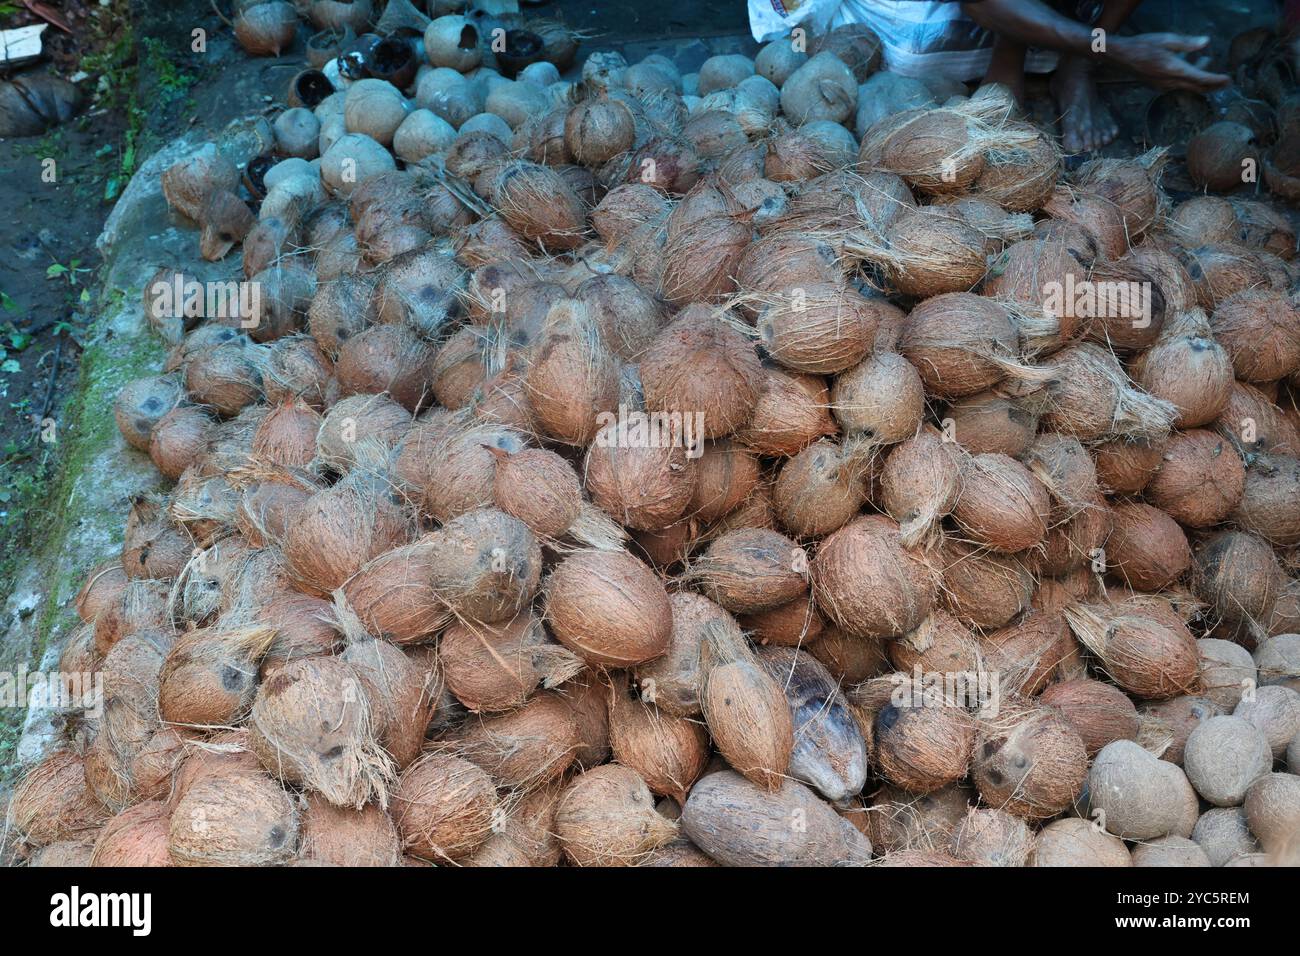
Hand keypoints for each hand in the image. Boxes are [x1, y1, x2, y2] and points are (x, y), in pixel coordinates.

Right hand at [1110, 34, 1231, 91]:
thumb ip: (1188, 43)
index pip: (1201, 78)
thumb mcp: (1167, 39)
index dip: (1216, 80)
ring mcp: (1162, 86)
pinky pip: (1177, 86)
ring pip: (1187, 87)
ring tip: (1206, 62)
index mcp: (1174, 69)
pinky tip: (1188, 67)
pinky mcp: (1157, 86)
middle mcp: (1169, 81)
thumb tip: (1206, 42)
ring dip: (1200, 79)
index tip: (1228, 80)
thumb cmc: (1142, 45)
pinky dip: (1188, 79)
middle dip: (1213, 86)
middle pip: (1196, 88)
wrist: (1121, 57)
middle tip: (1226, 82)